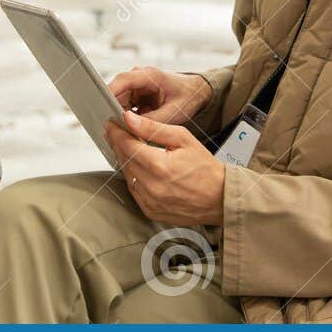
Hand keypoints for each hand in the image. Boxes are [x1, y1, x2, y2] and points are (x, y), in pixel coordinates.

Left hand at [103, 111, 225, 226]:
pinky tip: (141, 168)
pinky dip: (134, 177)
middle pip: (123, 160)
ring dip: (126, 161)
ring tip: (132, 148)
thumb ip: (153, 128)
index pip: (126, 145)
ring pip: (126, 175)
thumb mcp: (183, 139)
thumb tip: (130, 120)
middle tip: (118, 132)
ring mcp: (150, 202)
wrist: (220, 198)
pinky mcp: (150, 211)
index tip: (111, 124)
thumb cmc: (206, 169)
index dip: (116, 133)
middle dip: (119, 144)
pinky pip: (133, 190)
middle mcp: (151, 187)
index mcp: (159, 166)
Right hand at [108, 67, 211, 125]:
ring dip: (122, 116)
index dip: (110, 92)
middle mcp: (140, 78)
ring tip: (130, 129)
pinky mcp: (136, 94)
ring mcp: (137, 85)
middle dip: (116, 110)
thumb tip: (132, 127)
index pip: (123, 80)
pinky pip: (124, 106)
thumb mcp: (173, 112)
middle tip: (117, 129)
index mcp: (150, 75)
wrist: (197, 93)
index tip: (101, 107)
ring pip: (119, 101)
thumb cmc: (188, 97)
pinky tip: (134, 127)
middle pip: (118, 93)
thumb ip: (152, 120)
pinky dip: (127, 117)